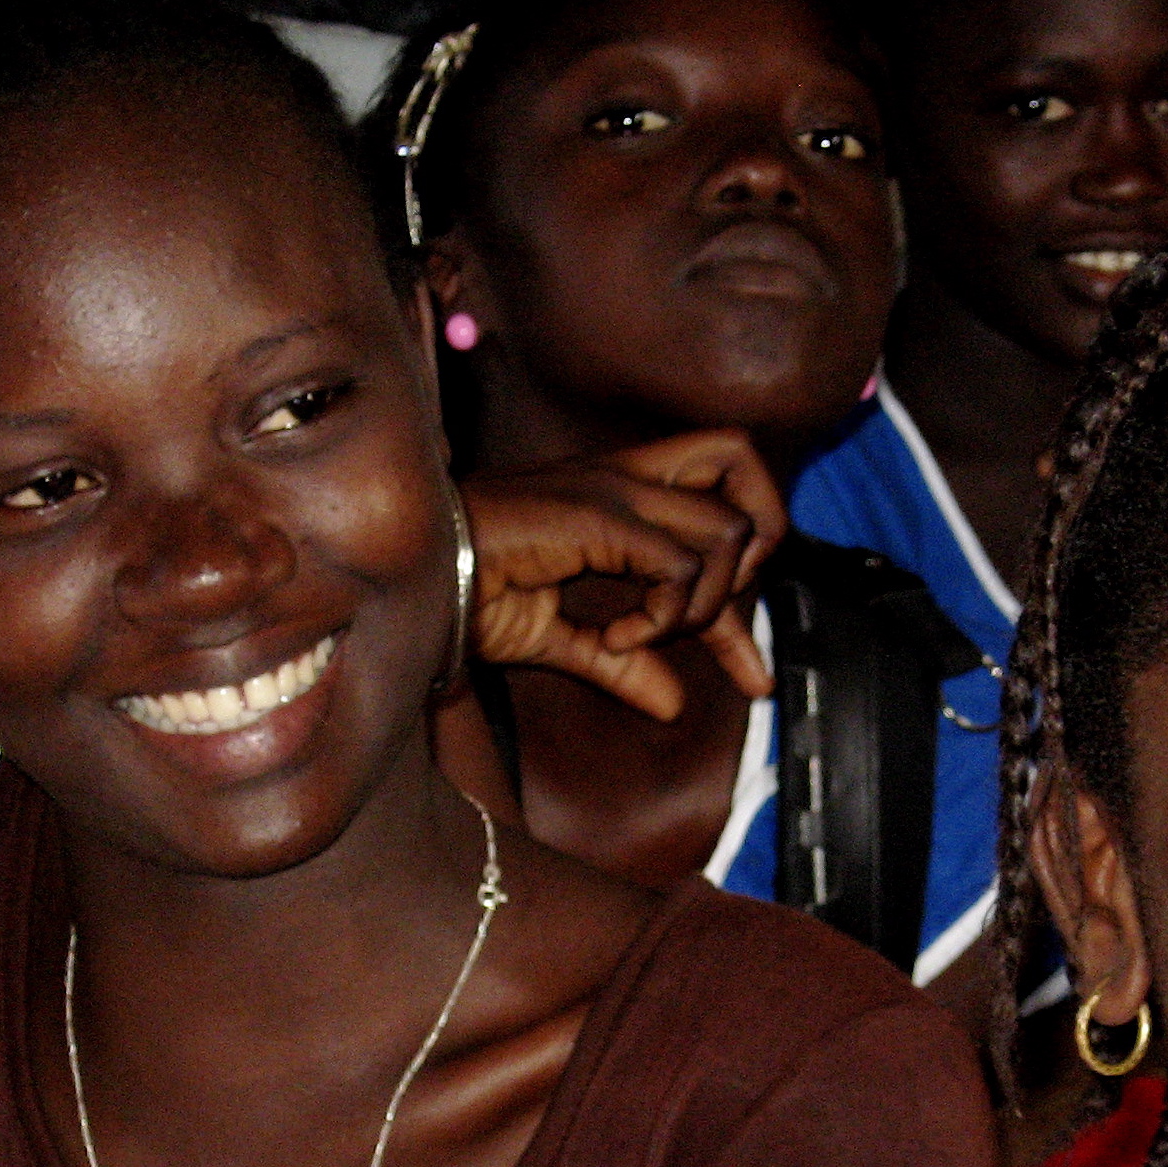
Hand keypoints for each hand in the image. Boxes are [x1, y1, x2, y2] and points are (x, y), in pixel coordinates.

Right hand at [462, 429, 786, 720]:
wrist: (413, 578)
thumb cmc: (466, 592)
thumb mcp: (558, 638)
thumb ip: (619, 663)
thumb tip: (672, 704)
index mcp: (617, 489)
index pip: (718, 507)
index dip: (745, 595)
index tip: (751, 673)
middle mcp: (625, 474)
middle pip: (743, 462)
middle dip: (754, 552)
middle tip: (714, 622)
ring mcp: (615, 488)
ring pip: (728, 528)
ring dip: (700, 603)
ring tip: (641, 636)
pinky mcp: (600, 514)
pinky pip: (678, 568)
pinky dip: (662, 618)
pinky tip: (614, 638)